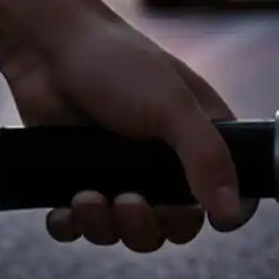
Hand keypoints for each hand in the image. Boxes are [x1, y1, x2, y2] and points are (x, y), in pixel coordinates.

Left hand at [0, 20, 258, 251]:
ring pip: (126, 230)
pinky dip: (71, 226)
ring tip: (86, 197)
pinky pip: (80, 226)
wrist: (46, 47)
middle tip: (128, 202)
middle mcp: (166, 164)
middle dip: (148, 226)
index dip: (223, 215)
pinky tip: (62, 211)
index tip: (208, 223)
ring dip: (106, 226)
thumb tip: (232, 214)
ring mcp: (122, 175)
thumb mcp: (172, 107)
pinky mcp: (79, 180)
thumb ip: (207, 158)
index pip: (230, 194)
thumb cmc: (118, 64)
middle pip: (174, 226)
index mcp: (202, 141)